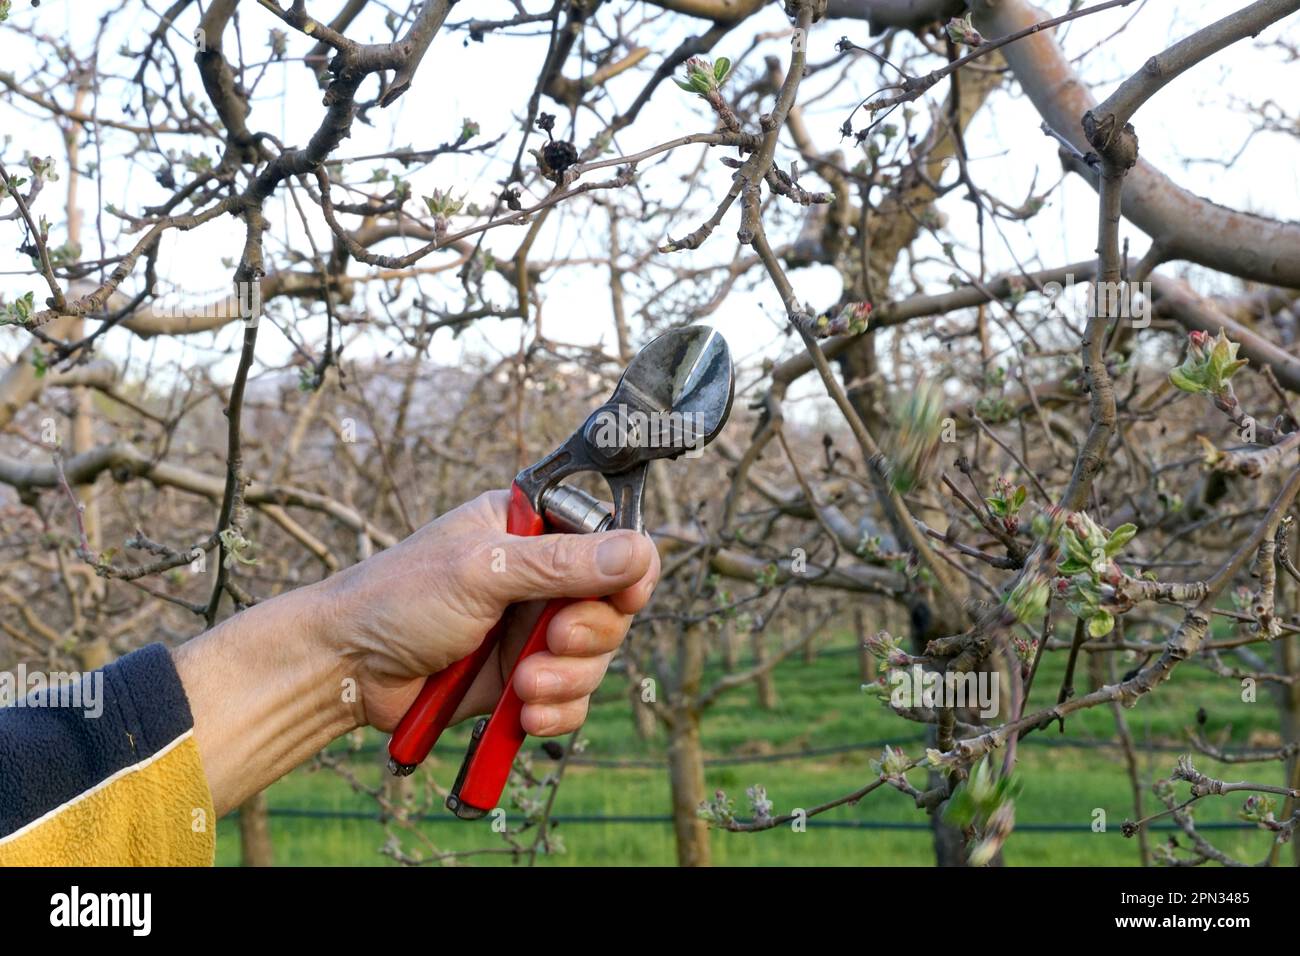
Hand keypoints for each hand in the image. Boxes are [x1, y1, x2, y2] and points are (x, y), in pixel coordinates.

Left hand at [322, 490, 659, 735]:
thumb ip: (562, 564)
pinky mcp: (522, 679)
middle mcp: (538, 577)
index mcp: (530, 529)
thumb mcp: (483, 571)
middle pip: (613, 606)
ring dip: (568, 679)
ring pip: (596, 659)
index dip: (628, 570)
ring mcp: (532, 630)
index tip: (627, 596)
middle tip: (553, 641)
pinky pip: (571, 699)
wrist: (348, 670)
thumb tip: (637, 552)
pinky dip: (557, 711)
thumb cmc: (397, 599)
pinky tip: (525, 714)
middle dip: (589, 634)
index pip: (611, 540)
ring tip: (523, 687)